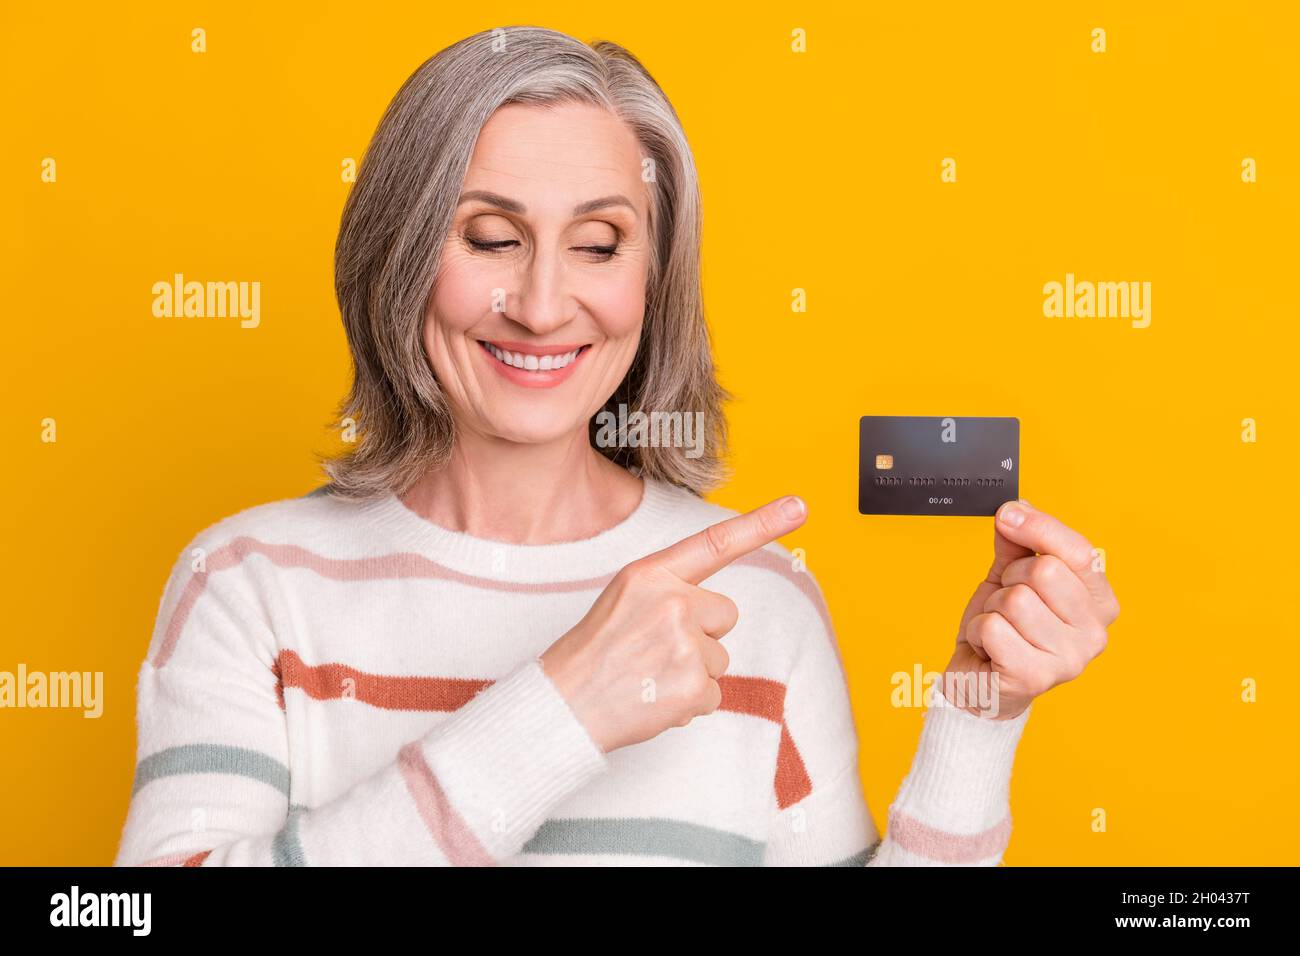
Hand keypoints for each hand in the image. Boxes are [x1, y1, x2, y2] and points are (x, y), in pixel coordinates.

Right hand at [541, 495, 807, 752]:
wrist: (564, 706)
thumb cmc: (594, 654)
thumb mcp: (623, 600)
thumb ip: (668, 592)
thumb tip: (718, 614)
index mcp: (651, 574)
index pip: (715, 543)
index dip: (762, 523)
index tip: (800, 506)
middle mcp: (672, 602)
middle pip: (726, 614)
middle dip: (702, 637)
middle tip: (654, 653)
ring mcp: (685, 643)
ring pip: (721, 658)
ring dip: (693, 673)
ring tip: (648, 678)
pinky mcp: (694, 685)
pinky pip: (714, 694)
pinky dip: (690, 704)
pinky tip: (655, 700)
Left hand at [943, 499, 1119, 720]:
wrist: (978, 682)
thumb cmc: (1003, 629)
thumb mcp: (1010, 577)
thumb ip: (1018, 542)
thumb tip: (1016, 509)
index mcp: (1100, 603)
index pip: (1079, 551)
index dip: (1038, 527)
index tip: (1007, 516)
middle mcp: (1095, 633)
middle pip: (1044, 571)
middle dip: (1010, 580)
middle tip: (1006, 603)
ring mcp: (1069, 660)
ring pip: (1015, 600)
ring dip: (992, 609)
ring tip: (999, 629)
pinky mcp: (1035, 677)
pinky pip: (993, 627)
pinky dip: (978, 632)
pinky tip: (989, 648)